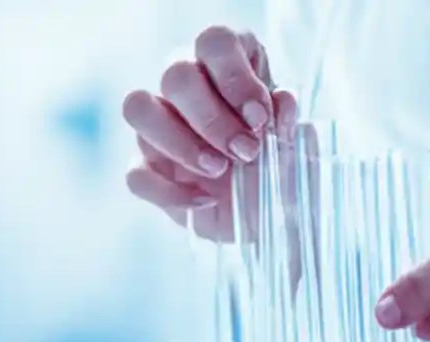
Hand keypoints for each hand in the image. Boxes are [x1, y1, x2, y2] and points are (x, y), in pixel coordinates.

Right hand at [121, 26, 297, 240]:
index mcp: (225, 62)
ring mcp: (158, 125)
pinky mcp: (147, 166)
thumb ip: (288, 121)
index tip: (260, 118)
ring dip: (179, 143)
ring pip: (138, 109)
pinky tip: (204, 201)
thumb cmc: (277, 162)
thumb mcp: (294, 142)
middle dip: (211, 119)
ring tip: (218, 170)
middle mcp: (186, 84)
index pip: (215, 43)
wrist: (265, 211)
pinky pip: (136, 172)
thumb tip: (280, 102)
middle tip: (246, 151)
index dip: (235, 78)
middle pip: (175, 75)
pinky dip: (170, 191)